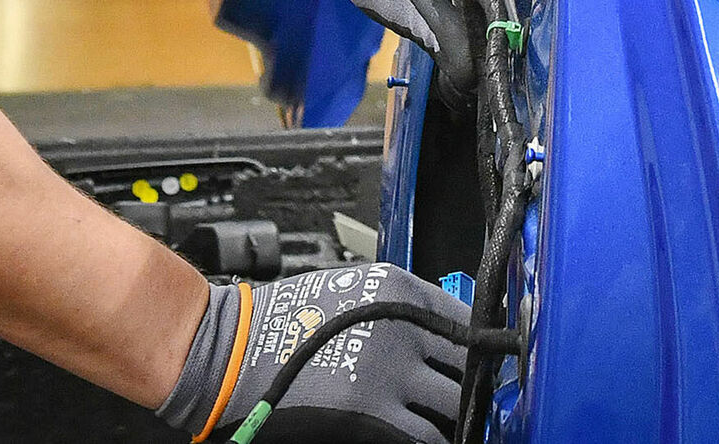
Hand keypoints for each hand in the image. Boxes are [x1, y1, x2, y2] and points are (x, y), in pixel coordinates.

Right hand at [154, 263, 464, 443]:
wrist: (232, 353)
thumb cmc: (287, 319)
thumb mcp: (353, 289)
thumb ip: (401, 308)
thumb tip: (443, 330)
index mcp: (401, 293)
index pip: (468, 319)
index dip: (480, 345)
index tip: (486, 361)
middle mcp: (405, 330)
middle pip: (468, 364)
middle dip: (473, 382)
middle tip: (475, 397)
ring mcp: (391, 375)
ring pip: (453, 404)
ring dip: (456, 414)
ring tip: (454, 421)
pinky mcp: (372, 416)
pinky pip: (425, 435)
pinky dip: (433, 438)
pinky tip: (430, 436)